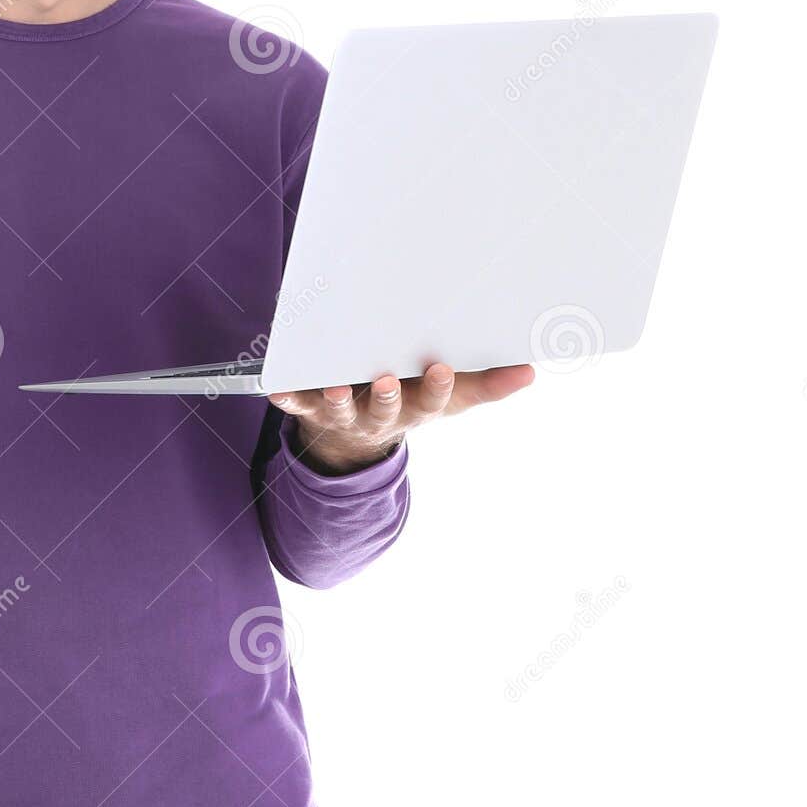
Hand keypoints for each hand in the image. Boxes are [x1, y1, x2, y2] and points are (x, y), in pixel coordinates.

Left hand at [269, 363, 535, 475]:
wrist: (355, 438)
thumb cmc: (410, 401)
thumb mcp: (450, 397)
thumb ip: (487, 383)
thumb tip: (530, 370)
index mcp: (415, 408)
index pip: (431, 403)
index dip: (436, 388)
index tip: (440, 367)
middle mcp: (379, 414)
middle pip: (384, 409)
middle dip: (386, 397)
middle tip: (386, 380)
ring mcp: (344, 412)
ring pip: (340, 408)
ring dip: (336, 398)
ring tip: (333, 385)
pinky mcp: (311, 406)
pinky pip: (296, 402)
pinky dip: (287, 396)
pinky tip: (276, 389)